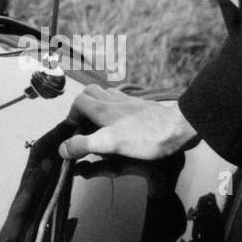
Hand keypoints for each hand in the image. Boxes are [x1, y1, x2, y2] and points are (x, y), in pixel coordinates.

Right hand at [58, 85, 198, 161]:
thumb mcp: (110, 144)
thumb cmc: (145, 137)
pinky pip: (123, 99)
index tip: (73, 131)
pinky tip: (121, 118)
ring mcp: (129, 102)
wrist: (179, 129)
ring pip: (107, 93)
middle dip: (82, 104)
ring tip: (99, 119)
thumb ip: (84, 144)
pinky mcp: (143, 106)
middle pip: (91, 92)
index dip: (72, 115)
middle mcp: (114, 101)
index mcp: (102, 109)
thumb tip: (62, 148)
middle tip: (83, 121)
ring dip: (98, 102)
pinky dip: (115, 105)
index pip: (78, 103)